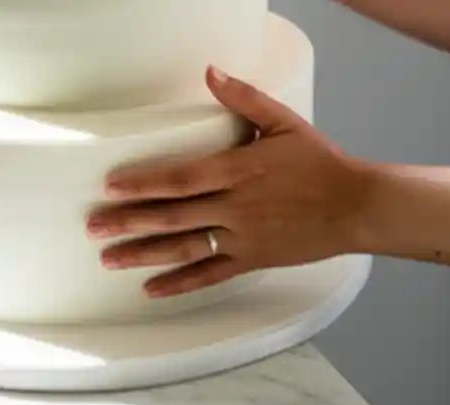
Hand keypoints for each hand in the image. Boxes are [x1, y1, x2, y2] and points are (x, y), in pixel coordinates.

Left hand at [86, 66, 374, 297]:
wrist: (356, 206)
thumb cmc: (321, 163)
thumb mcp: (284, 123)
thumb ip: (244, 99)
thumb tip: (211, 72)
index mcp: (239, 170)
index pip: (181, 179)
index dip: (144, 184)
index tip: (111, 189)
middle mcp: (236, 206)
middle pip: (173, 216)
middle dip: (129, 222)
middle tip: (93, 227)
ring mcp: (243, 237)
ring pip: (184, 248)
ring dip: (143, 254)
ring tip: (108, 259)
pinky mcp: (252, 259)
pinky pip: (210, 274)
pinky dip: (180, 284)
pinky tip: (150, 289)